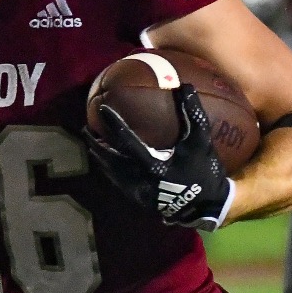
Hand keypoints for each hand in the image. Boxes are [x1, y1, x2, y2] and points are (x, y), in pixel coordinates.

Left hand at [89, 86, 233, 229]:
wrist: (206, 206)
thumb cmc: (204, 170)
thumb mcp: (201, 141)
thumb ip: (193, 114)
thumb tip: (185, 86)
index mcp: (154, 166)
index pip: (127, 141)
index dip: (113, 124)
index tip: (101, 108)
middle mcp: (140, 181)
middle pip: (110, 160)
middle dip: (96, 144)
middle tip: (85, 129)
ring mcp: (137, 193)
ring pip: (111, 173)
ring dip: (100, 157)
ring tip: (92, 143)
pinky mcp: (138, 200)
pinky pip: (118, 182)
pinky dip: (110, 169)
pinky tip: (107, 161)